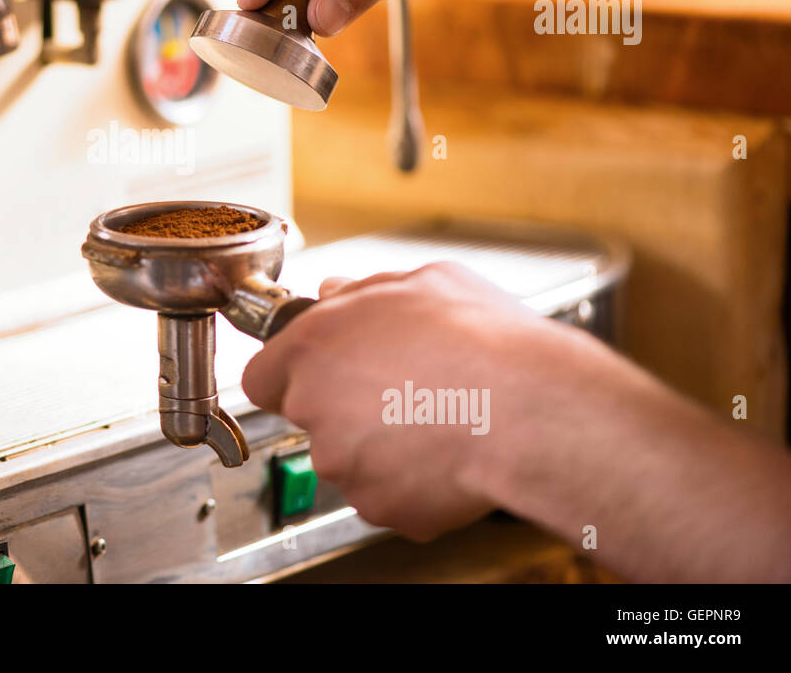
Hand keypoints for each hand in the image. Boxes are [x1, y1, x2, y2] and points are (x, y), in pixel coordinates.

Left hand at [240, 261, 616, 541]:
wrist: (529, 410)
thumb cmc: (482, 342)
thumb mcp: (422, 283)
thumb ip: (362, 291)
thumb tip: (335, 293)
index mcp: (312, 349)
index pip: (262, 375)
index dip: (293, 372)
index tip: (318, 372)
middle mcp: (316, 408)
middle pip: (309, 415)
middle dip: (343, 406)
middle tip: (398, 389)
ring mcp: (344, 464)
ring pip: (348, 458)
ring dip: (378, 444)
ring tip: (433, 417)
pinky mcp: (380, 507)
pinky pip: (385, 494)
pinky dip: (410, 481)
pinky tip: (445, 453)